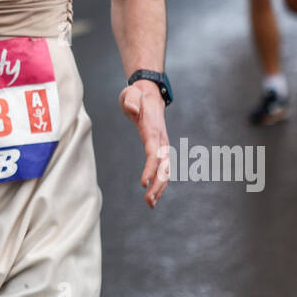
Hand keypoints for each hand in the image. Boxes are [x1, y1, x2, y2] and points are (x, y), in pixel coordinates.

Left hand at [120, 80, 169, 208]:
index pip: (154, 153)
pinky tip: (153, 195)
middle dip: (157, 184)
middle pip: (163, 166)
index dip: (150, 169)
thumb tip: (132, 110)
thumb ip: (132, 100)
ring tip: (151, 203)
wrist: (149, 93)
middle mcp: (161, 139)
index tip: (143, 184)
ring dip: (160, 187)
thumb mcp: (131, 93)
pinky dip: (160, 182)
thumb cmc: (137, 95)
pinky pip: (163, 168)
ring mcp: (162, 144)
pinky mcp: (160, 147)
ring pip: (166, 169)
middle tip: (148, 201)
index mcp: (153, 129)